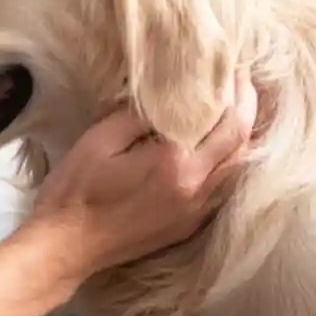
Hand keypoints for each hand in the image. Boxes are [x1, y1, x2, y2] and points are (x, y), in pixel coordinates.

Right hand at [23, 69, 257, 281]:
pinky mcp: (186, 226)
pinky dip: (229, 164)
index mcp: (174, 164)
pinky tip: (220, 151)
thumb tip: (164, 99)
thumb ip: (137, 116)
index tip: (236, 69)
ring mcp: (194, 212)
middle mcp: (194, 190)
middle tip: (243, 84)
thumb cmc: (75, 191)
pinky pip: (222, 190)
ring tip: (238, 111)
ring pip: (236, 170)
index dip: (239, 94)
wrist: (66, 246)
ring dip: (243, 139)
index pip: (227, 124)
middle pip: (241, 146)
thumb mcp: (100, 140)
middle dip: (249, 111)